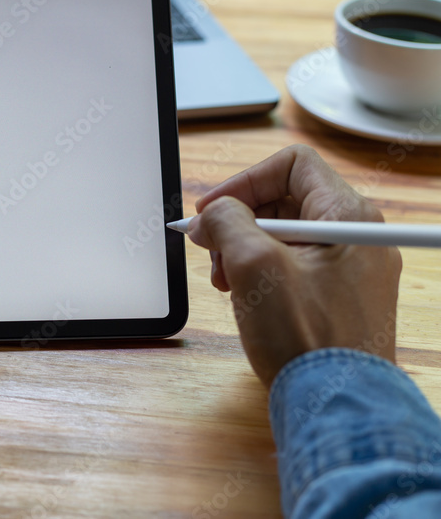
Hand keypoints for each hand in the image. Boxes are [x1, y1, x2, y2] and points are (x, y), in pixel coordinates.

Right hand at [187, 145, 401, 387]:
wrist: (337, 406)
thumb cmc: (308, 340)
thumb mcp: (254, 265)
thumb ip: (227, 222)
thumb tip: (211, 213)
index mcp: (349, 216)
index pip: (292, 164)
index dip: (245, 181)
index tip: (214, 210)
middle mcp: (358, 236)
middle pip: (285, 200)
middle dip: (240, 221)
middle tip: (213, 251)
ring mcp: (352, 268)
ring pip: (286, 234)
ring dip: (245, 249)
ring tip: (227, 282)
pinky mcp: (340, 296)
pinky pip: (295, 265)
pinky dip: (262, 273)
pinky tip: (246, 297)